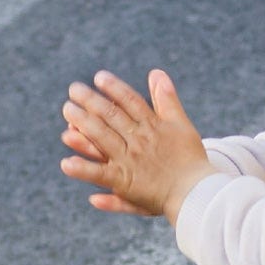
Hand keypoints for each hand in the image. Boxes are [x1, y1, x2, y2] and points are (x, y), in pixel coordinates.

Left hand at [60, 69, 213, 220]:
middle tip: (74, 89)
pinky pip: (100, 174)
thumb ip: (167, 99)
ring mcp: (130, 161)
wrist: (198, 193)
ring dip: (82, 123)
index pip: (131, 102)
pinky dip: (84, 169)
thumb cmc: (191, 159)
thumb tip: (156, 72)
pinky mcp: (125, 182)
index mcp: (154, 127)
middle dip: (91, 100)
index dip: (115, 88)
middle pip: (112, 116)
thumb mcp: (182, 125)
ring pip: (101, 138)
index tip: (99, 77)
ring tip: (68, 111)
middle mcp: (140, 141)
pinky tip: (66, 163)